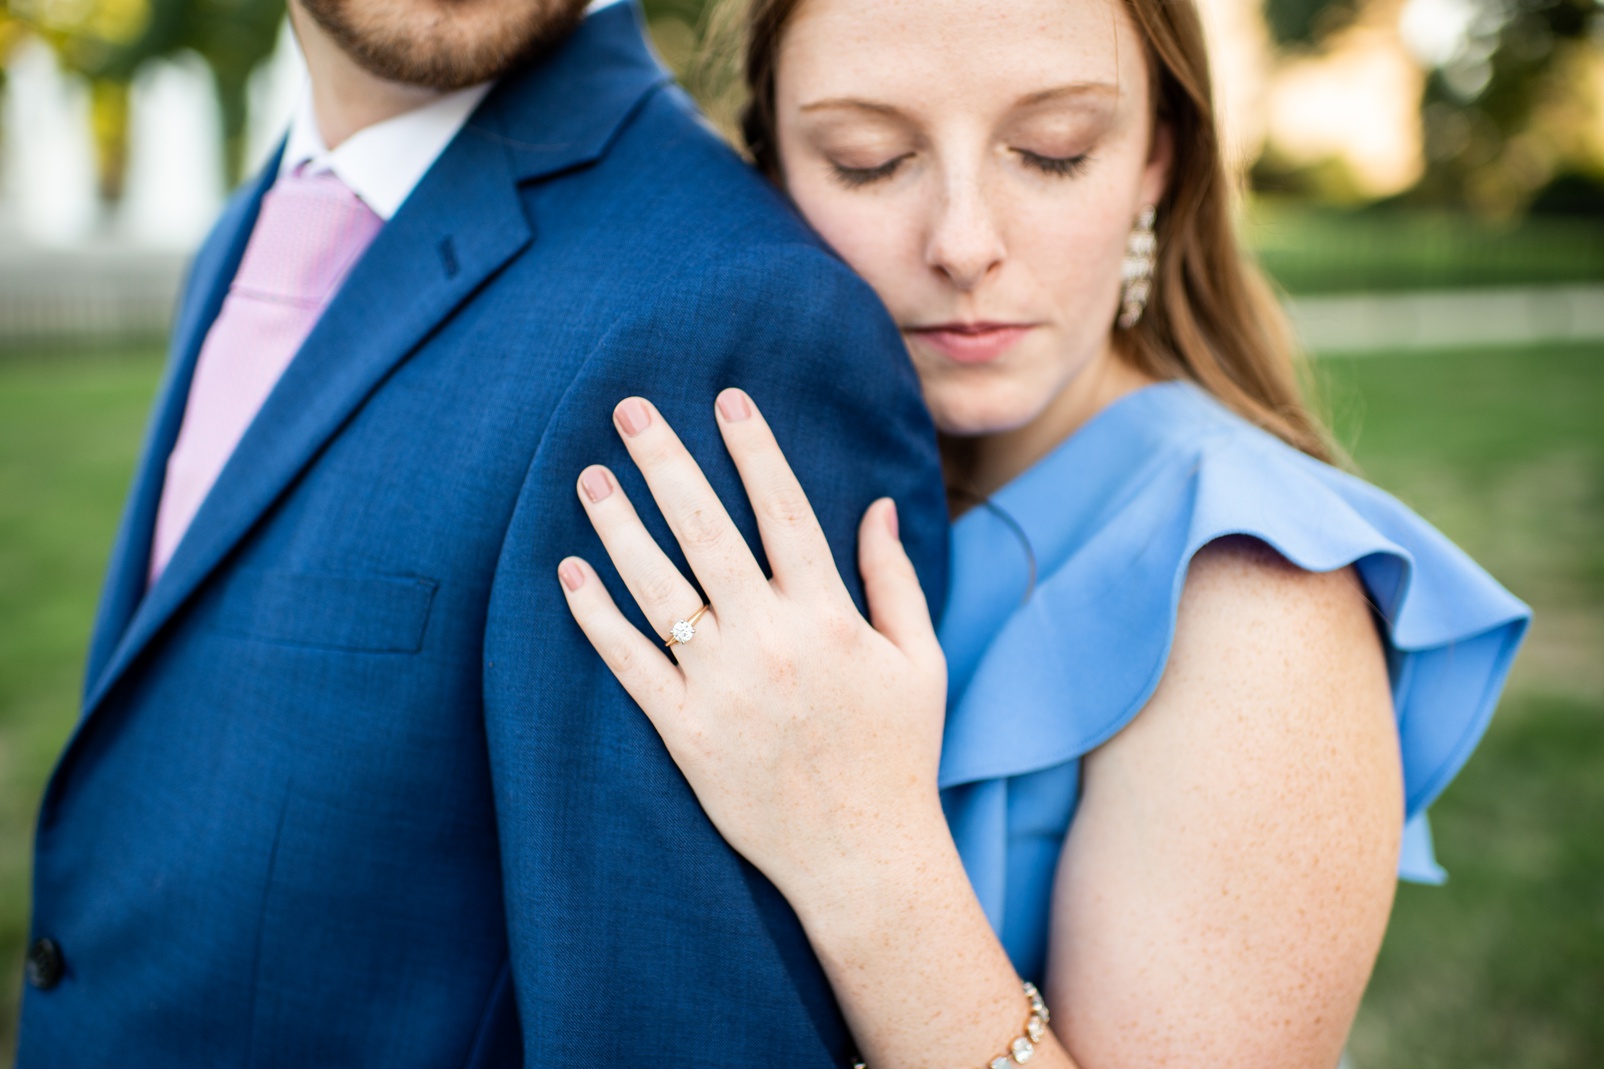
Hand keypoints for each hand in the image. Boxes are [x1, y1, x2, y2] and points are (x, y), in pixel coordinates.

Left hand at [556, 389, 948, 901]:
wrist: (862, 857)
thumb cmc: (897, 753)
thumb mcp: (919, 661)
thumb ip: (894, 578)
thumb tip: (876, 504)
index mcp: (830, 619)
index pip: (785, 513)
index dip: (755, 450)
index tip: (726, 398)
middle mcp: (771, 642)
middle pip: (708, 532)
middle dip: (667, 465)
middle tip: (629, 411)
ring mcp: (722, 688)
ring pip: (659, 590)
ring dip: (620, 528)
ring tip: (589, 478)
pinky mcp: (685, 733)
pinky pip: (630, 664)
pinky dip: (597, 618)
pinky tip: (569, 573)